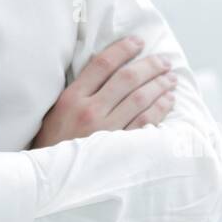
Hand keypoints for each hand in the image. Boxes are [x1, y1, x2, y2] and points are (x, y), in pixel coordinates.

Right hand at [28, 36, 176, 148]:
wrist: (51, 179)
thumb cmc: (53, 142)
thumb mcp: (56, 110)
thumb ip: (78, 90)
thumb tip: (105, 65)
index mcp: (72, 98)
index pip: (103, 64)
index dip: (123, 49)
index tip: (138, 42)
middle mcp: (89, 112)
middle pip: (127, 78)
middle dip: (150, 65)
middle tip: (163, 60)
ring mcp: (106, 131)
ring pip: (140, 99)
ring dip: (159, 84)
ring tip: (170, 78)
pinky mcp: (119, 149)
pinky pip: (146, 123)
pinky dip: (160, 108)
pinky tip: (168, 100)